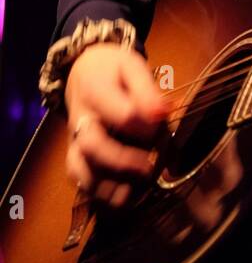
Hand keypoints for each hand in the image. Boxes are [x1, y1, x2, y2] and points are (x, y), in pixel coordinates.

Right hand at [64, 43, 169, 209]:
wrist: (83, 71)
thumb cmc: (113, 69)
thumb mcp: (132, 66)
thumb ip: (147, 90)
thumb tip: (163, 112)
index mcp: (95, 91)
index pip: (122, 114)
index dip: (146, 126)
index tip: (163, 124)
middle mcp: (81, 119)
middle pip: (93, 146)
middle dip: (122, 160)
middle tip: (149, 166)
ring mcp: (76, 139)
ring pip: (80, 168)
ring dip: (107, 184)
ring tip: (134, 190)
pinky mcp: (76, 153)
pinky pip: (79, 178)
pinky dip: (98, 192)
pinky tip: (123, 196)